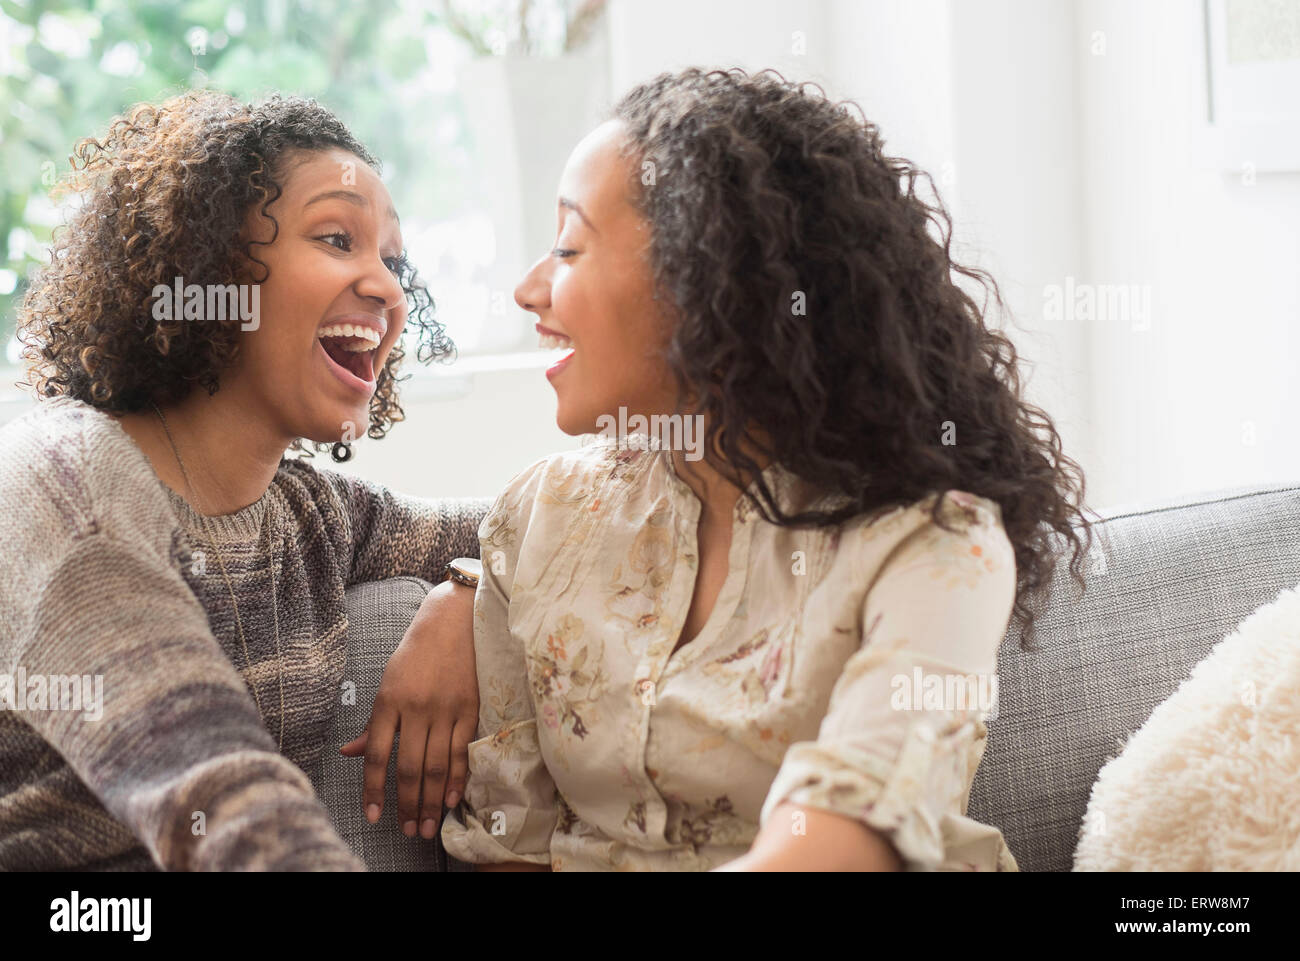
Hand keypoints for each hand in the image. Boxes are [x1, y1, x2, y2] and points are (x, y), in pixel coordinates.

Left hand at [339, 579, 477, 838]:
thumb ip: (373, 723)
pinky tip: (450, 800)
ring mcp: (445, 709)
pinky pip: (462, 752)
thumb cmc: (416, 653)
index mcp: (388, 701)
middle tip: (408, 831)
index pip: (378, 755)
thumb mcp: (387, 683)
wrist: (454, 621)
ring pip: (436, 766)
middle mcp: (415, 708)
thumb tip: (350, 753)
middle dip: (406, 804)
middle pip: (409, 767)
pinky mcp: (469, 709)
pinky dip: (456, 779)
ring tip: (427, 826)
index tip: (374, 816)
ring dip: (430, 801)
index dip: (375, 789)